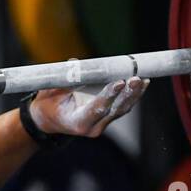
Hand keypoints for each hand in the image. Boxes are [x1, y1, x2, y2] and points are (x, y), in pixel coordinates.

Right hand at [29, 76, 147, 138]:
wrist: (49, 119)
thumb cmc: (47, 104)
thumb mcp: (48, 93)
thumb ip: (63, 80)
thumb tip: (74, 63)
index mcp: (77, 122)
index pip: (96, 109)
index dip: (108, 96)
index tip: (119, 82)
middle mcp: (92, 127)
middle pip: (114, 110)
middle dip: (127, 94)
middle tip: (137, 79)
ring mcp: (101, 124)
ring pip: (121, 109)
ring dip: (134, 94)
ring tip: (142, 79)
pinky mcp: (107, 119)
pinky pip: (122, 107)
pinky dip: (132, 95)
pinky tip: (142, 83)